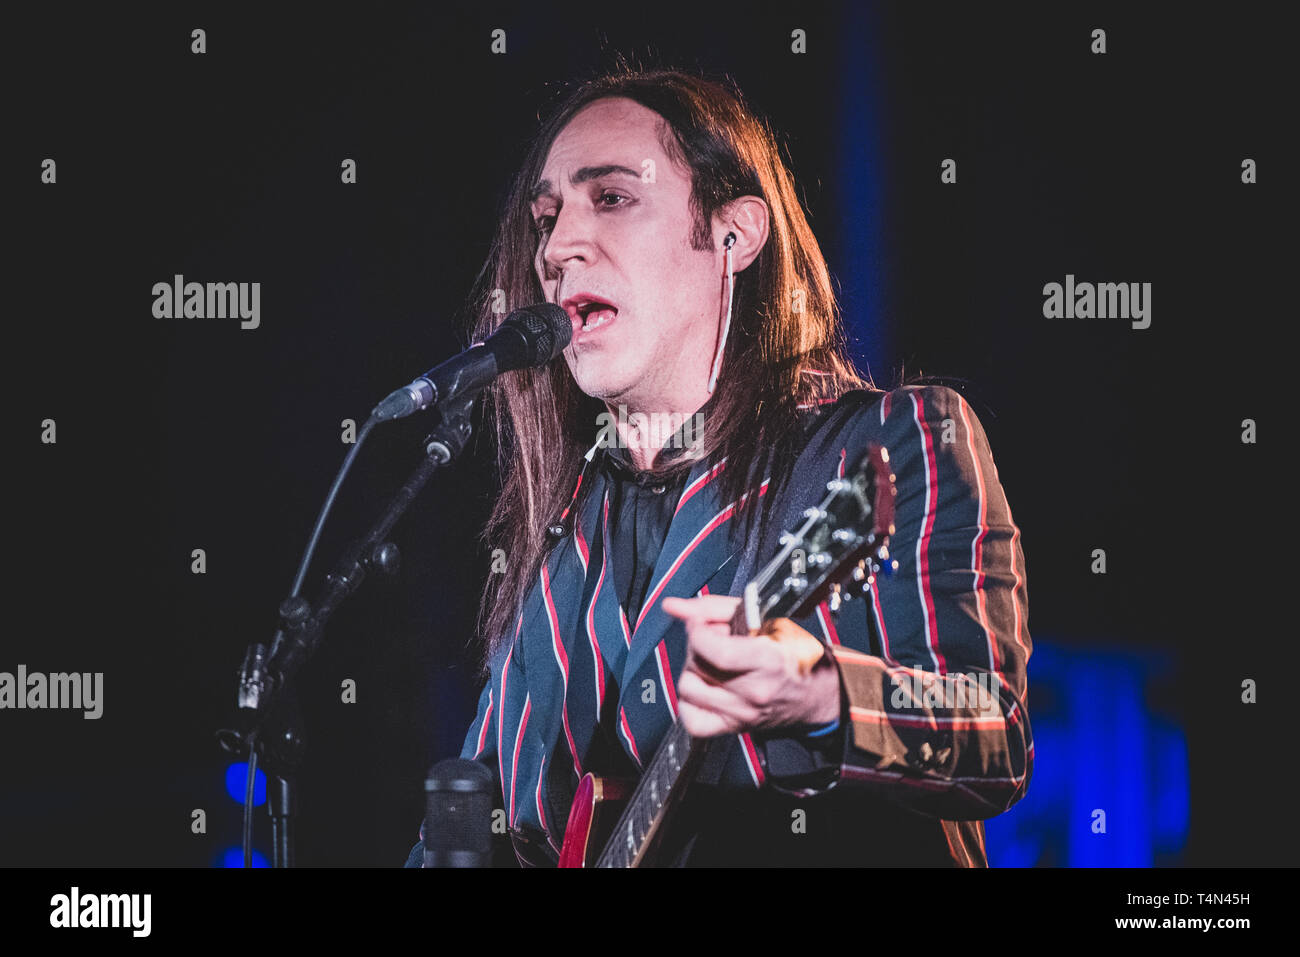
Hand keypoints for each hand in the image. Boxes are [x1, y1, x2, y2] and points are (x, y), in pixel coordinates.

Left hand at [661, 594, 841, 737]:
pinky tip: (705, 686)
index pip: (712, 650)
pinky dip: (690, 701)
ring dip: (693, 671)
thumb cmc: (795, 653)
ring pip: (689, 689)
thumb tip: (676, 606)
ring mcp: (742, 712)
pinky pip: (692, 718)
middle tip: (715, 639)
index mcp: (766, 659)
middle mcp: (753, 690)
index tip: (701, 623)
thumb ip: (715, 608)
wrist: (815, 692)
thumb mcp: (764, 618)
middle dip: (698, 645)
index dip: (697, 630)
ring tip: (711, 662)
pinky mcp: (734, 726)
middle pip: (697, 665)